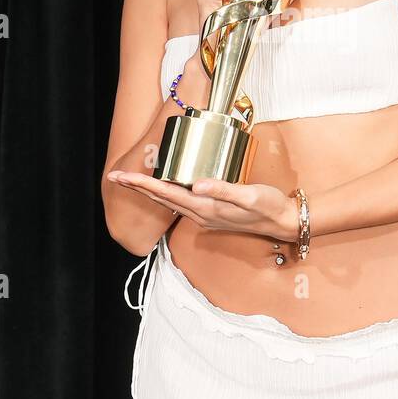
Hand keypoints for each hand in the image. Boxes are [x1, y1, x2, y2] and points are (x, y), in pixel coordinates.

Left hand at [106, 169, 296, 242]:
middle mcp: (200, 213)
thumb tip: (197, 185)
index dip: (143, 184)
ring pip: (170, 201)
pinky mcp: (211, 212)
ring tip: (132, 181)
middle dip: (138, 187)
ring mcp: (204, 214)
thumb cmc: (267, 206)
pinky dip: (167, 193)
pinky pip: (182, 202)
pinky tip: (165, 188)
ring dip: (150, 191)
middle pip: (162, 198)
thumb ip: (223, 190)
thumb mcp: (249, 195)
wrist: (282, 222)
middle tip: (115, 177)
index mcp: (205, 207)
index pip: (167, 193)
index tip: (122, 176)